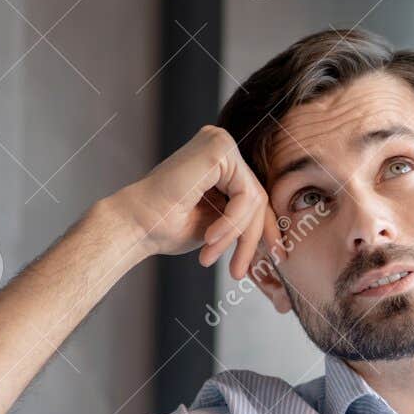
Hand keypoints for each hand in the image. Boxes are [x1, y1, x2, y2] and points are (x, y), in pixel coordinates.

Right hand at [96, 125, 283, 280]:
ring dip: (236, 236)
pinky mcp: (219, 149)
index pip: (254, 195)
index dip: (266, 228)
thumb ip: (242, 219)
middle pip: (257, 197)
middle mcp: (220, 144)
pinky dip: (232, 224)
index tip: (277, 256)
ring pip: (254, 199)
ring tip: (210, 255)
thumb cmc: (166, 227)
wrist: (136, 225)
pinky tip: (210, 237)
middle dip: (250, 238)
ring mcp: (220, 142)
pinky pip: (246, 195)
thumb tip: (277, 234)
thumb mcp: (217, 225)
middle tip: (237, 272)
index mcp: (218, 159)